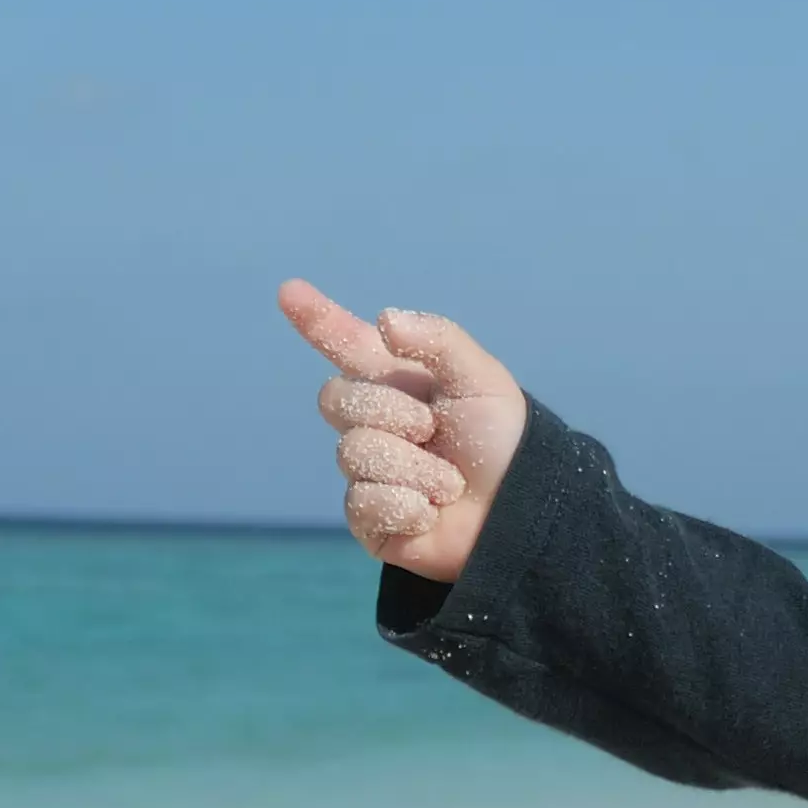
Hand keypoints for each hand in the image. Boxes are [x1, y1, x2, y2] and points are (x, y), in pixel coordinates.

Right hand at [275, 278, 528, 584]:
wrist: (518, 506)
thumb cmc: (500, 439)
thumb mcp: (479, 378)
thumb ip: (436, 339)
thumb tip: (384, 320)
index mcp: (397, 379)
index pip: (345, 343)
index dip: (315, 318)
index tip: (288, 290)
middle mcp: (372, 420)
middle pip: (336, 398)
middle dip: (392, 412)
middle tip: (435, 429)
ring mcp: (365, 469)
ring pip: (354, 452)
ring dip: (415, 467)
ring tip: (447, 480)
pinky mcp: (367, 517)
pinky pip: (363, 501)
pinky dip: (408, 505)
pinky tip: (430, 511)